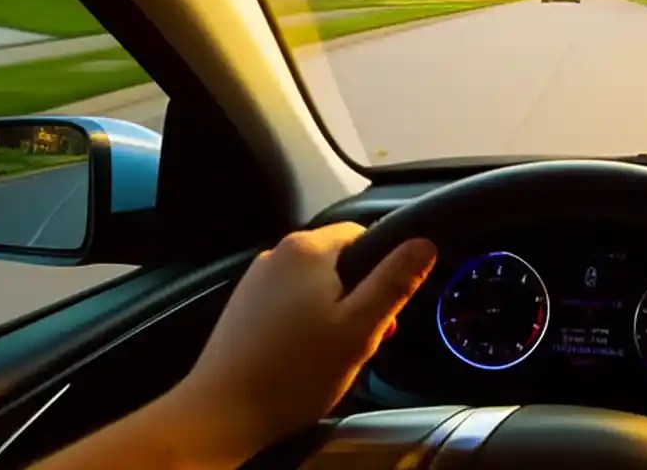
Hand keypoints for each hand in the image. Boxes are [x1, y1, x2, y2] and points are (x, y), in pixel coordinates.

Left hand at [163, 223, 436, 464]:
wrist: (223, 411)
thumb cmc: (297, 370)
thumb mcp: (360, 327)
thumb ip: (394, 282)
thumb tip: (423, 243)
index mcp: (308, 248)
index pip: (363, 234)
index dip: (384, 269)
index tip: (387, 309)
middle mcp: (278, 254)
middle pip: (338, 263)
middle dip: (359, 297)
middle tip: (365, 340)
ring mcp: (256, 280)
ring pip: (314, 286)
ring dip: (334, 313)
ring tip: (335, 354)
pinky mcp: (243, 307)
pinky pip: (289, 303)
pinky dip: (306, 324)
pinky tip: (305, 357)